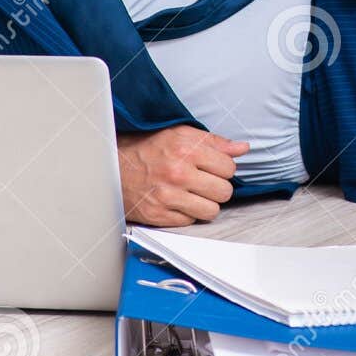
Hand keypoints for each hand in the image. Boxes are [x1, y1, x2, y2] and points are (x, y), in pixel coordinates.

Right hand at [117, 124, 248, 224]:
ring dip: (206, 204)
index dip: (224, 168)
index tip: (213, 167)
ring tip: (194, 194)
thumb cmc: (149, 147)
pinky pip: (190, 222)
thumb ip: (215, 141)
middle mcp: (178, 173)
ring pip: (211, 211)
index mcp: (186, 149)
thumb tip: (243, 148)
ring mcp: (167, 196)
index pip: (229, 167)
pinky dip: (187, 214)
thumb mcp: (180, 133)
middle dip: (218, 187)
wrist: (112, 165)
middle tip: (205, 182)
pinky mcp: (158, 215)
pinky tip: (177, 202)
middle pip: (224, 192)